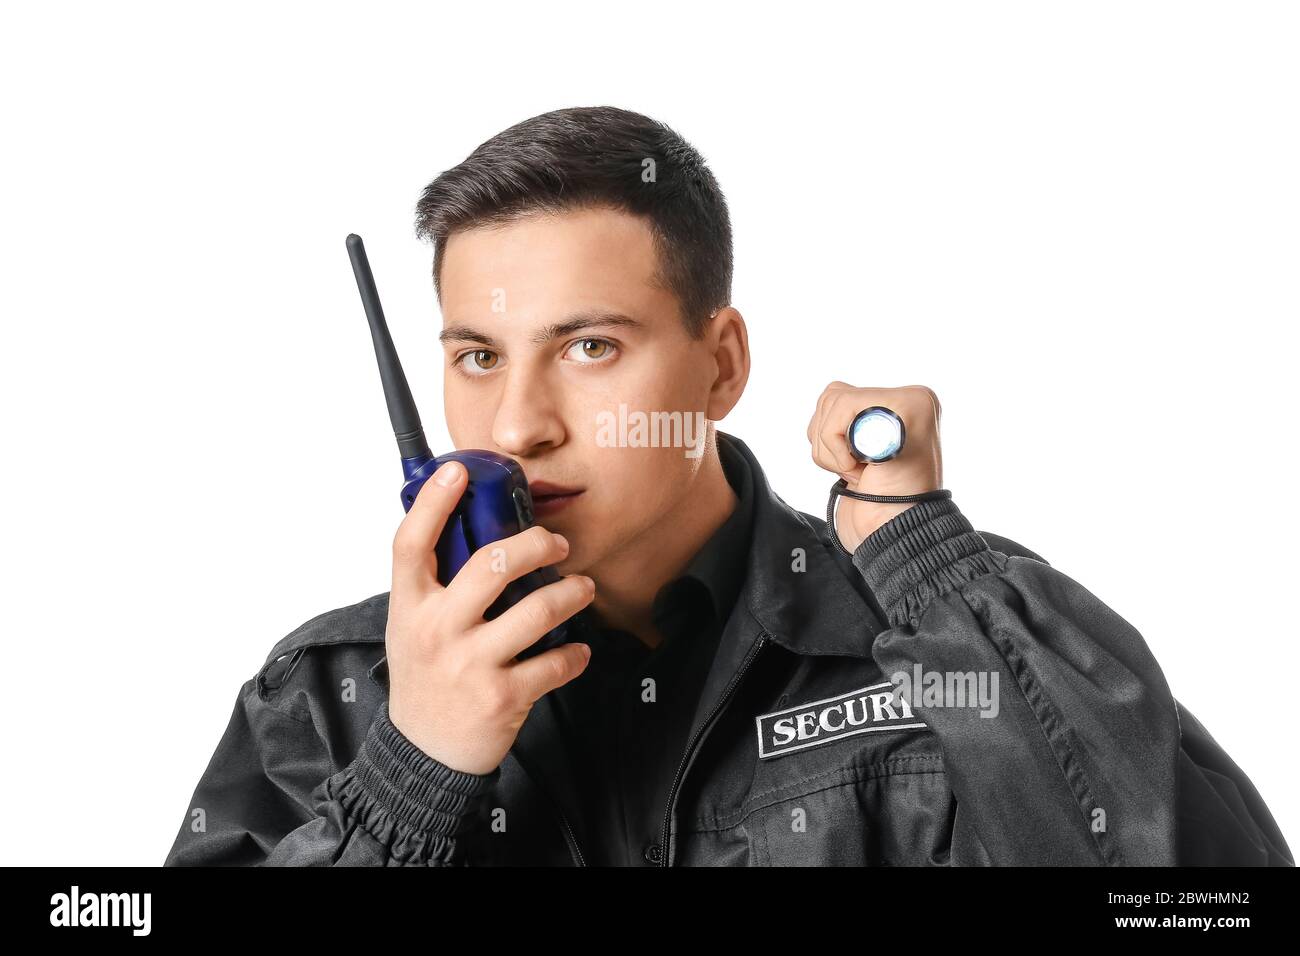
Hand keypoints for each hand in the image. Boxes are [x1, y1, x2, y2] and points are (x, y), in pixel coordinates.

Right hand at [385, 460, 595, 774]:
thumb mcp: (411, 626)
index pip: (411, 543)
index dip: (433, 502)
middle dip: (537, 545)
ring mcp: (471, 664)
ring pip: (536, 611)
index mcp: (410, 607)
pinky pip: (554, 664)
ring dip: (570, 593)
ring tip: (583, 588)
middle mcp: (438, 630)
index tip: (459, 470)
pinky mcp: (503, 697)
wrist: (423, 755)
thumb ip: (433, 585)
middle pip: (491, 566)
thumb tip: (467, 527)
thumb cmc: (424, 679)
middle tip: (559, 543)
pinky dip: (576, 655)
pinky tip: (579, 650)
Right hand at [807, 383, 943, 551]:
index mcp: (915, 401)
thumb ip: (874, 435)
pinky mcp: (853, 429)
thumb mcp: (893, 460)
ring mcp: (873, 414)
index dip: (843, 436)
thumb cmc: (901, 504)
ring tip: (858, 472)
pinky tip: (851, 470)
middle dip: (836, 445)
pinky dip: (826, 454)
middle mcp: (896, 401)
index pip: (848, 399)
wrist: (892, 533)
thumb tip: (861, 431)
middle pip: (832, 402)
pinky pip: (819, 426)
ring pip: (822, 414)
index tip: (864, 463)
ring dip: (830, 452)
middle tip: (862, 469)